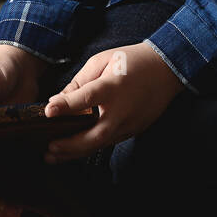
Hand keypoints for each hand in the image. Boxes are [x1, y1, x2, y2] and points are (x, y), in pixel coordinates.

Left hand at [41, 41, 185, 162]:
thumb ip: (80, 81)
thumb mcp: (103, 60)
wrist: (168, 69)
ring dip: (76, 152)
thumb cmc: (132, 60)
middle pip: (95, 134)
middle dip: (70, 145)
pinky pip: (109, 142)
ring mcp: (130, 123)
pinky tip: (73, 151)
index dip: (67, 105)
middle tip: (49, 148)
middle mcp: (122, 109)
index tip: (48, 111)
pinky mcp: (134, 130)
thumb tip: (58, 100)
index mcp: (113, 86)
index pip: (88, 97)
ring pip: (101, 144)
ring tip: (53, 156)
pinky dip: (90, 148)